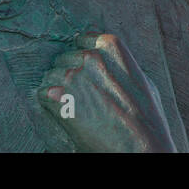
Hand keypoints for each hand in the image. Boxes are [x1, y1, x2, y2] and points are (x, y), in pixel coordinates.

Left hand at [39, 33, 176, 151]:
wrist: (140, 148)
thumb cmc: (147, 119)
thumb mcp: (143, 79)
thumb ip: (120, 64)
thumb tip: (105, 60)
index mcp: (111, 46)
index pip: (81, 40)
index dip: (81, 59)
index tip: (86, 73)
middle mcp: (89, 56)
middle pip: (63, 58)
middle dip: (69, 75)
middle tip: (81, 96)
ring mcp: (72, 75)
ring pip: (50, 76)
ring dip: (57, 90)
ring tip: (73, 107)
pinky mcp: (57, 97)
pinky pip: (42, 94)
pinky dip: (50, 106)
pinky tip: (66, 115)